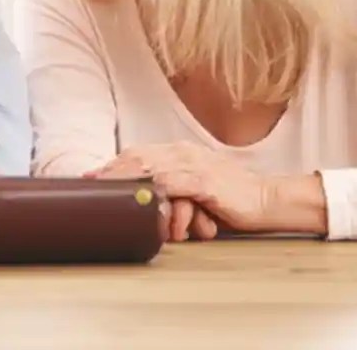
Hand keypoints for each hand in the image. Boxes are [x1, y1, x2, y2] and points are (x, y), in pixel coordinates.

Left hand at [89, 142, 273, 234]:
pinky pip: (173, 183)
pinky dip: (153, 188)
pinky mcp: (205, 182)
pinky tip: (138, 193)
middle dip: (112, 169)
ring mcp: (195, 166)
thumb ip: (174, 190)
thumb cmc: (232, 199)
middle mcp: (185, 153)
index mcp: (182, 152)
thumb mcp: (197, 189)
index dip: (115, 163)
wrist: (267, 200)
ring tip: (104, 188)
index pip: (141, 153)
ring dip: (125, 178)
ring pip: (151, 167)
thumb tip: (147, 203)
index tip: (92, 175)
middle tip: (89, 181)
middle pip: (139, 156)